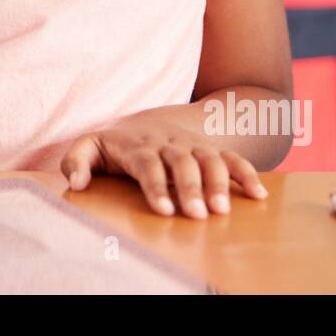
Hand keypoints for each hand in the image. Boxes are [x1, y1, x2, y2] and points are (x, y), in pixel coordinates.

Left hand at [60, 111, 268, 217]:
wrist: (149, 119)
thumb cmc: (115, 143)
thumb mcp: (90, 146)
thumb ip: (77, 161)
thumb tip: (76, 184)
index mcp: (139, 146)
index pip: (148, 165)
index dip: (156, 186)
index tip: (164, 211)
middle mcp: (169, 144)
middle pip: (182, 162)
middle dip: (190, 188)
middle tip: (197, 215)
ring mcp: (192, 145)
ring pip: (210, 159)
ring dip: (219, 183)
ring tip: (222, 210)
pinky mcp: (210, 149)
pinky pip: (232, 158)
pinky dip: (246, 174)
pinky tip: (258, 195)